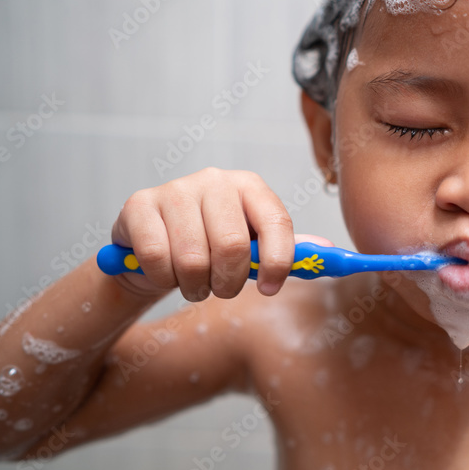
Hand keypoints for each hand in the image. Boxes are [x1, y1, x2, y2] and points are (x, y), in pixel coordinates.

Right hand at [110, 167, 331, 299]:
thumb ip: (285, 249)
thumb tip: (329, 252)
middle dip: (228, 282)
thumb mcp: (251, 245)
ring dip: (195, 286)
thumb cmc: (210, 245)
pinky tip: (165, 271)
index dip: (278, 262)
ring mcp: (175, 189)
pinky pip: (158, 258)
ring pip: (193, 259)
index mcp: (250, 187)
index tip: (269, 289)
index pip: (276, 223)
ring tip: (193, 282)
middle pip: (233, 246)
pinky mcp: (139, 205)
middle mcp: (215, 180)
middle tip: (220, 289)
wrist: (151, 244)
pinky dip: (164, 278)